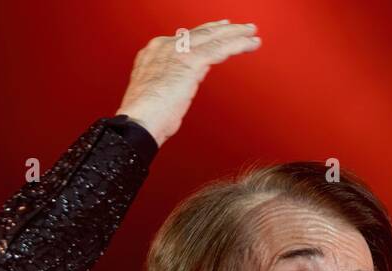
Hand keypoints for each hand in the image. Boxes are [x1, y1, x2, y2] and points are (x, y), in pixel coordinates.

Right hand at [117, 20, 260, 146]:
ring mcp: (178, 52)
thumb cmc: (146, 117)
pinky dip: (238, 45)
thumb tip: (187, 77)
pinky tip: (250, 44)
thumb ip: (172, 79)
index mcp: (155, 52)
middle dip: (224, 29)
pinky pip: (220, 48)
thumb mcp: (157, 92)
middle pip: (201, 33)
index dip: (205, 32)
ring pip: (213, 37)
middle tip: (241, 27)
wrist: (138, 122)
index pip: (186, 37)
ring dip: (236, 34)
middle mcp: (166, 46)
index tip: (219, 30)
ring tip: (252, 33)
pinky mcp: (191, 62)